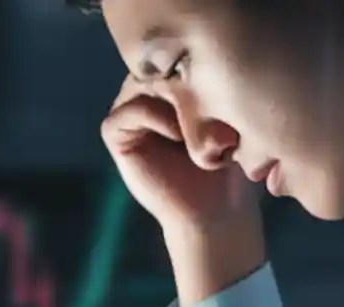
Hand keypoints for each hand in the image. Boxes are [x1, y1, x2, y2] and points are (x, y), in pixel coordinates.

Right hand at [101, 76, 265, 304]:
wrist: (216, 210)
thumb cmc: (226, 166)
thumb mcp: (221, 118)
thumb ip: (204, 88)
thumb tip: (195, 66)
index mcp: (171, 92)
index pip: (174, 59)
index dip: (194, 66)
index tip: (220, 88)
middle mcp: (147, 100)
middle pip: (154, 68)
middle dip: (181, 82)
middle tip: (205, 103)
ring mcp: (130, 119)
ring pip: (137, 86)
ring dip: (168, 98)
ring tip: (194, 122)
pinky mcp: (117, 139)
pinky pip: (122, 115)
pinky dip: (149, 117)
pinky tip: (177, 134)